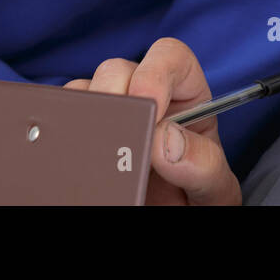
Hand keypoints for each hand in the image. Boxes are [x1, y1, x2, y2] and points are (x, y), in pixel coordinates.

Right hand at [65, 38, 242, 204]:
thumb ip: (205, 164)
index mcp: (185, 98)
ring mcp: (112, 115)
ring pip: (86, 89)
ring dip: (89, 114)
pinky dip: (65, 128)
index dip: (157, 71)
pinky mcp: (84, 134)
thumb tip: (167, 140)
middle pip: (119, 70)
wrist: (170, 223)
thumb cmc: (196, 200)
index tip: (151, 104)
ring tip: (100, 152)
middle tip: (119, 137)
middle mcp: (145, 99)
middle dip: (116, 97)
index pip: (171, 57)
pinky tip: (79, 153)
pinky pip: (64, 115)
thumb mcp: (214, 187)